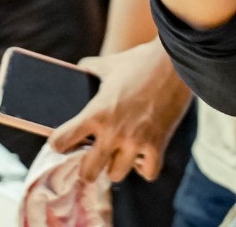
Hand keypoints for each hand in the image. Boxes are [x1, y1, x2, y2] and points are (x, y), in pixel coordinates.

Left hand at [48, 40, 192, 183]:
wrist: (176, 61)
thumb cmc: (141, 60)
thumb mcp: (111, 63)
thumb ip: (91, 68)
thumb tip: (79, 68)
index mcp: (96, 113)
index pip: (59, 143)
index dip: (60, 143)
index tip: (66, 141)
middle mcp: (113, 132)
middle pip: (88, 173)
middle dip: (89, 166)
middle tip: (95, 155)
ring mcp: (136, 141)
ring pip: (116, 175)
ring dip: (117, 165)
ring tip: (120, 153)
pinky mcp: (158, 144)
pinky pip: (147, 173)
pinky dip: (145, 167)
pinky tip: (143, 154)